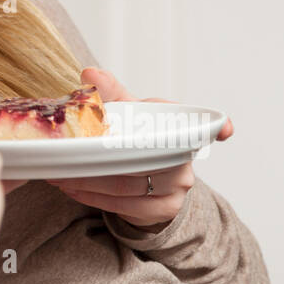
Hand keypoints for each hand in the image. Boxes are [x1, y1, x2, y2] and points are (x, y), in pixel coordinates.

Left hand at [44, 66, 231, 229]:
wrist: (145, 181)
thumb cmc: (136, 138)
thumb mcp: (127, 112)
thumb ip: (110, 93)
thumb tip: (90, 73)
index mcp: (177, 125)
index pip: (201, 124)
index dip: (216, 126)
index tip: (225, 129)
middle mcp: (183, 156)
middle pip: (144, 155)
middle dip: (103, 154)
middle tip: (68, 150)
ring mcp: (177, 186)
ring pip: (128, 182)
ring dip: (89, 178)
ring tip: (59, 170)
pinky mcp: (162, 209)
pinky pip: (124, 205)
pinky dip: (93, 196)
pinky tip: (72, 187)